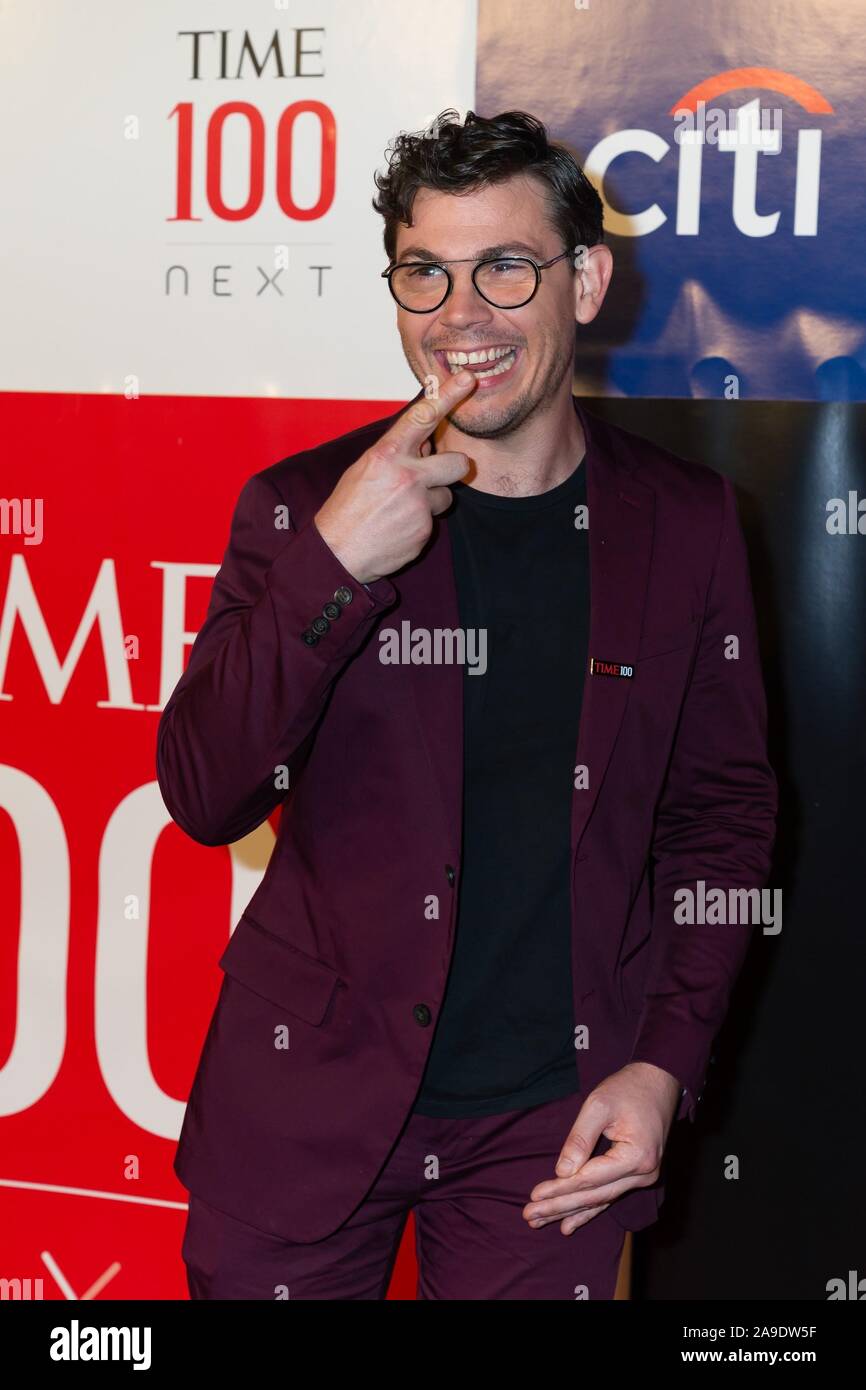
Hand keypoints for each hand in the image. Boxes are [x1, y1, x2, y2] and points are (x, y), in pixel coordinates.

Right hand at [313, 370, 477, 583]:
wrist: (337, 552)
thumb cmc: (347, 508)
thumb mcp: (364, 469)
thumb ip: (397, 455)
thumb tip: (425, 445)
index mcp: (387, 454)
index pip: (423, 417)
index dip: (448, 396)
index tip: (467, 380)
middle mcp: (407, 476)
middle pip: (458, 463)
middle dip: (453, 468)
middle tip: (434, 476)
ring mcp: (418, 505)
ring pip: (446, 496)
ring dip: (431, 501)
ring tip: (401, 510)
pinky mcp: (424, 530)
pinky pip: (432, 522)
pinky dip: (418, 525)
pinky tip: (396, 528)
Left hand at [522, 1062, 680, 1234]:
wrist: (657, 1082)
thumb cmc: (628, 1089)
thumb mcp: (599, 1105)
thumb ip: (580, 1139)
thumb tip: (562, 1172)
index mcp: (636, 1157)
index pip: (590, 1179)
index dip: (560, 1189)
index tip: (534, 1196)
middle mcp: (643, 1174)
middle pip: (594, 1196)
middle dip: (559, 1207)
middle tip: (529, 1216)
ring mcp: (643, 1177)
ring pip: (599, 1200)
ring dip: (569, 1212)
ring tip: (539, 1222)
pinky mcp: (637, 1175)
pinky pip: (608, 1196)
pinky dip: (588, 1210)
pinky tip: (569, 1224)